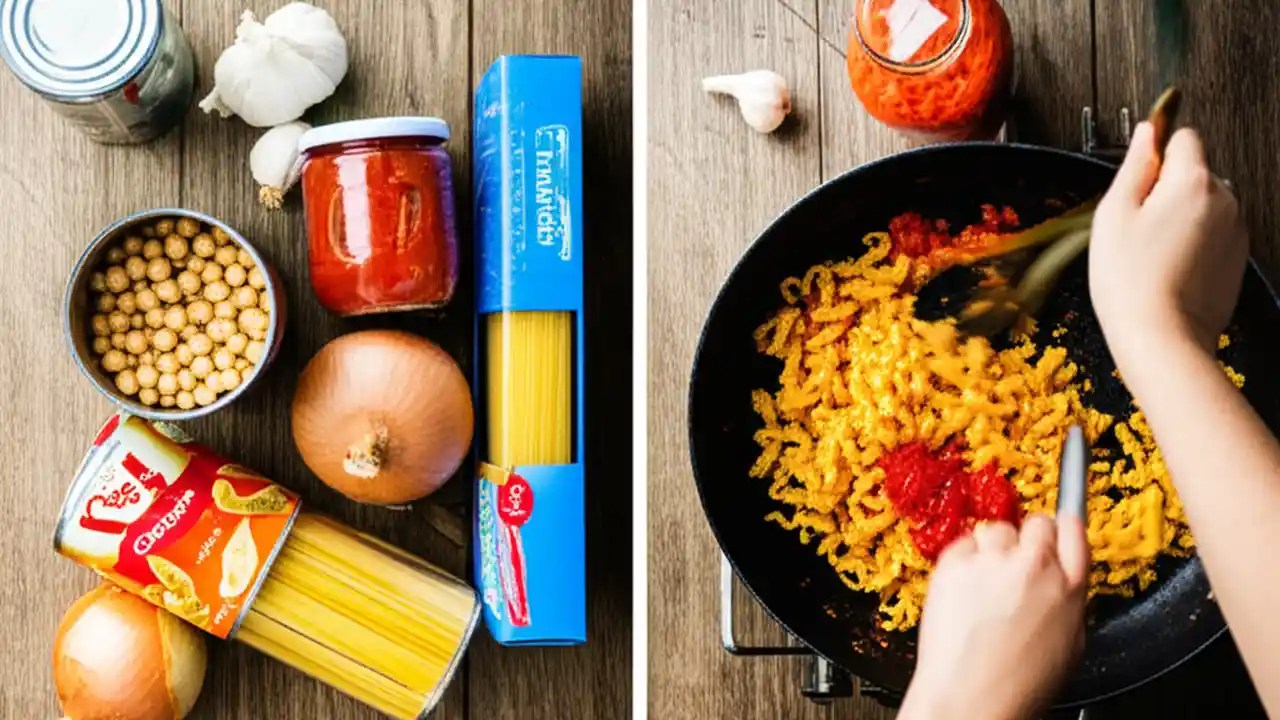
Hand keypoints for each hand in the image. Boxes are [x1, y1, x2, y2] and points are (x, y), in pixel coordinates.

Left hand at [899, 516, 1089, 719]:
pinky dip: (964, 559)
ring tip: (985, 583)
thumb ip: (1068, 601)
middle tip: (1014, 564)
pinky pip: (963, 542)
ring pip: (997, 529)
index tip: (1055, 530)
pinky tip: (964, 589)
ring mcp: (992, 561)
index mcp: (1070, 588)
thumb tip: (1062, 580)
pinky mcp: (955, 563)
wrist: (970, 700)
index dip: (1063, 529)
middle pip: (1037, 522)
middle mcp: (1034, 567)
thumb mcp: (1069, 646)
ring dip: (993, 548)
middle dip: (1028, 539)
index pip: (1074, 529)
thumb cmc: (1017, 685)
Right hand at [1089, 123, 1247, 375]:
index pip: (1183, 137)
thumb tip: (1147, 131)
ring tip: (1151, 254)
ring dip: (1179, 218)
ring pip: (1203, 205)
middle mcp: (1224, 199)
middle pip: (1193, 174)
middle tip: (1135, 228)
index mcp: (1192, 181)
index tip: (1137, 181)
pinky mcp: (1237, 258)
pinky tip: (1168, 269)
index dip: (1155, 156)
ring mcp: (1236, 231)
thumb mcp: (1114, 213)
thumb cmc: (1130, 279)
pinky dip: (1192, 244)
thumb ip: (1134, 165)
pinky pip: (1212, 235)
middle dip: (1166, 190)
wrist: (1163, 337)